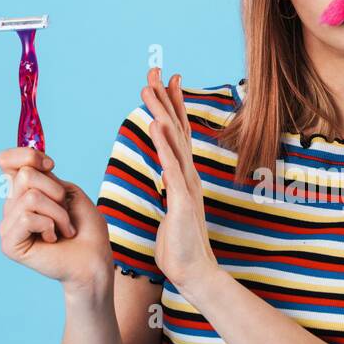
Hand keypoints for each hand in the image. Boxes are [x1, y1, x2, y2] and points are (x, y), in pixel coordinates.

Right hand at [0, 146, 111, 294]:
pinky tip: (53, 239)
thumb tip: (28, 161)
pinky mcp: (9, 243)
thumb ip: (42, 175)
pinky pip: (27, 218)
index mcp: (22, 192)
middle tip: (65, 212)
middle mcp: (11, 207)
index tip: (51, 166)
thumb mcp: (67, 191)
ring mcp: (8, 225)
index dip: (28, 156)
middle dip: (56, 192)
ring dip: (58, 213)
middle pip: (24, 175)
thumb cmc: (85, 227)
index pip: (6, 160)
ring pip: (30, 197)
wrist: (94, 259)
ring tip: (63, 229)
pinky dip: (49, 226)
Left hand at [141, 67, 220, 294]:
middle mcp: (189, 176)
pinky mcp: (183, 200)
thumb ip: (171, 192)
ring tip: (150, 88)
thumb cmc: (180, 247)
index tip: (165, 83)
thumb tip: (167, 180)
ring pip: (174, 141)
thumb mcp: (172, 212)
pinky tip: (157, 125)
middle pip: (178, 130)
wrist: (193, 272)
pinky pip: (172, 166)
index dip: (172, 108)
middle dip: (167, 99)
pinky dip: (164, 144)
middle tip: (156, 71)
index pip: (177, 136)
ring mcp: (188, 186)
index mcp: (184, 178)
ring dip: (162, 113)